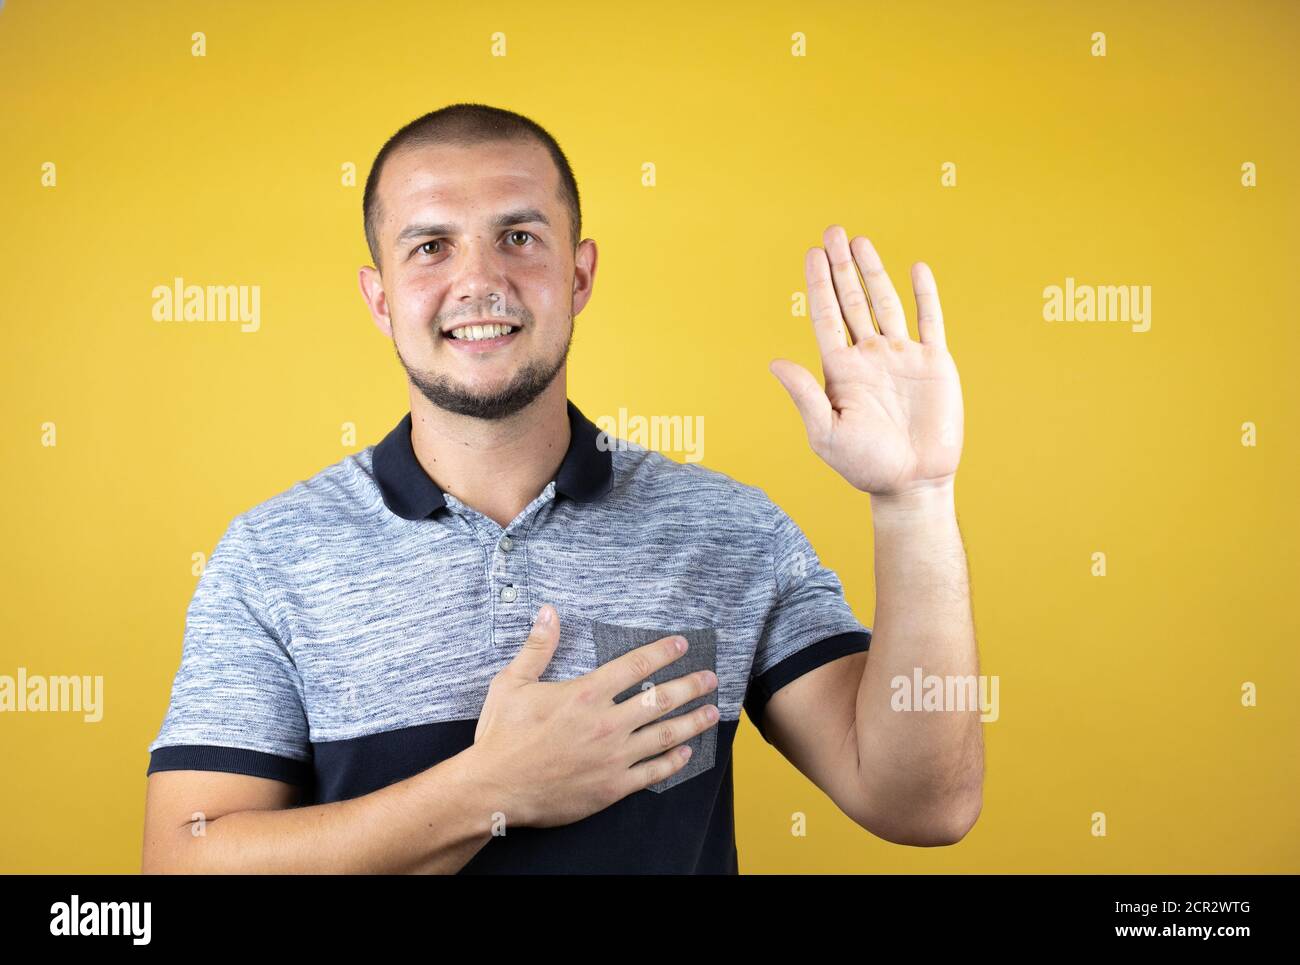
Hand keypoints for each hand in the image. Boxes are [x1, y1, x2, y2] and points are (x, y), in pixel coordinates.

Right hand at [472, 604, 719, 828]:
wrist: (495, 789)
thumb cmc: (501, 736)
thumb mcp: (512, 683)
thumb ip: (537, 647)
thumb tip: (549, 613)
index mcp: (586, 694)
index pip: (636, 666)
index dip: (662, 653)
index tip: (681, 646)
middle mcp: (607, 723)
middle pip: (661, 699)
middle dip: (690, 686)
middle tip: (710, 679)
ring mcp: (614, 757)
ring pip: (666, 735)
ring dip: (693, 721)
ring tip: (712, 711)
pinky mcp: (613, 787)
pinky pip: (654, 772)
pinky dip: (675, 761)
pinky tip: (688, 752)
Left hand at [769, 226, 963, 497]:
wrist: (911, 483)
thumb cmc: (864, 465)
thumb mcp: (826, 433)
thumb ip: (805, 395)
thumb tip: (775, 363)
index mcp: (840, 370)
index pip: (825, 316)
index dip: (818, 284)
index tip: (812, 253)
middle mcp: (869, 357)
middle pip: (852, 301)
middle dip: (841, 266)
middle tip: (832, 231)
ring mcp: (901, 357)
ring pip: (885, 303)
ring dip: (873, 272)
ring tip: (860, 241)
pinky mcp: (934, 364)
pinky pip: (929, 321)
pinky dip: (923, 295)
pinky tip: (915, 269)